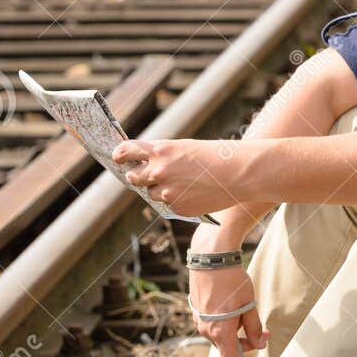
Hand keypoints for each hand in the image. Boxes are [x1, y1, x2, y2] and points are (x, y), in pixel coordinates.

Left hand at [112, 138, 249, 216]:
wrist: (238, 173)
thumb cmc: (215, 155)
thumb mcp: (185, 148)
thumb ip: (162, 156)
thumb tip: (146, 164)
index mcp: (160, 151)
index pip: (126, 152)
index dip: (119, 156)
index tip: (119, 158)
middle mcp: (159, 172)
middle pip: (133, 178)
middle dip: (138, 176)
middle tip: (147, 175)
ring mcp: (166, 192)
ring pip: (151, 194)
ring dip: (160, 190)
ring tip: (183, 183)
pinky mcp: (177, 208)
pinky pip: (168, 205)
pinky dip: (176, 200)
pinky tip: (194, 193)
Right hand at [187, 263, 268, 356]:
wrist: (210, 258)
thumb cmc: (232, 281)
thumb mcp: (249, 305)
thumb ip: (254, 328)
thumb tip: (259, 344)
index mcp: (221, 332)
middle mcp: (207, 331)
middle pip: (230, 348)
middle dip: (247, 344)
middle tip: (264, 333)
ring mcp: (200, 322)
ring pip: (222, 337)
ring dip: (237, 333)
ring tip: (249, 314)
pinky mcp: (198, 313)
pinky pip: (214, 326)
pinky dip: (226, 325)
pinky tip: (233, 309)